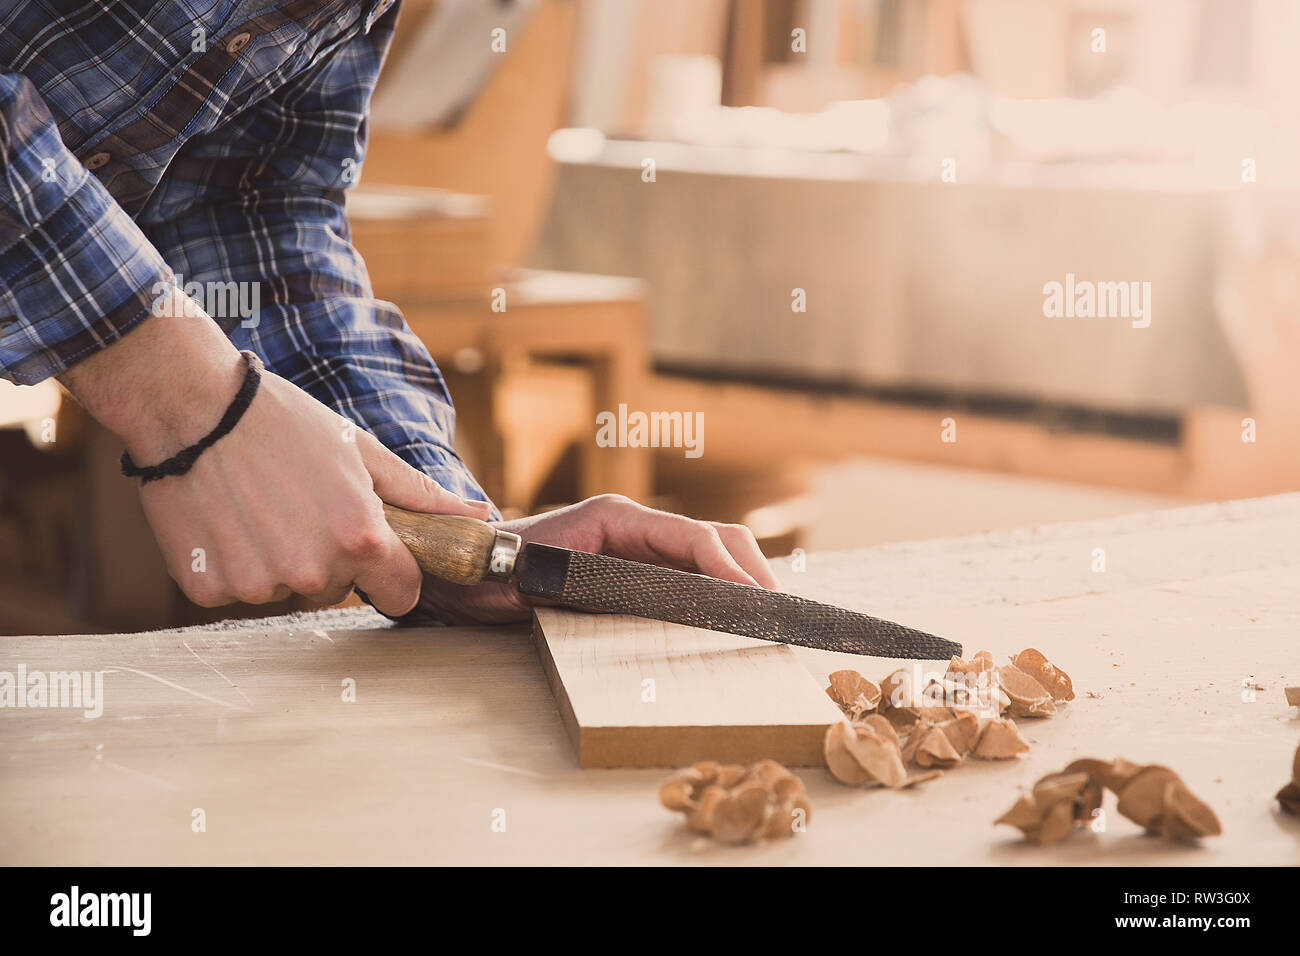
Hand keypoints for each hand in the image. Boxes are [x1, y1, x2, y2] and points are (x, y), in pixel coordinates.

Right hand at [60, 290, 489, 614]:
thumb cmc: (282, 422)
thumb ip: (421, 495)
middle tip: (302, 505)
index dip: (392, 570)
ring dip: (279, 559)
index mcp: (360, 538)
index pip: (402, 592)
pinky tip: (227, 520)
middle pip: (338, 586)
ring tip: (259, 506)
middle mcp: (312, 570)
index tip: (376, 551)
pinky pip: (237, 591)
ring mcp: (258, 585)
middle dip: (329, 555)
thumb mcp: (361, 451)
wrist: (191, 407)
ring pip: (286, 588)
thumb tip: (479, 514)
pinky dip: (234, 564)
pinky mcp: (209, 590)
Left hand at [413, 493, 779, 623]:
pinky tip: (732, 612)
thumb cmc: (491, 576)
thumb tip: (646, 599)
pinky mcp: (633, 563)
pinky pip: (689, 568)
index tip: (755, 599)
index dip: (728, 567)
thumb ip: (593, 586)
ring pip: (708, 549)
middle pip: (713, 536)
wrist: (460, 570)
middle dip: (751, 569)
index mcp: (616, 518)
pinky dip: (719, 585)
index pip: (691, 537)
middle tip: (777, 613)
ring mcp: (635, 541)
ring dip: (742, 576)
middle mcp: (632, 523)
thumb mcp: (540, 581)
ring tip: (767, 614)